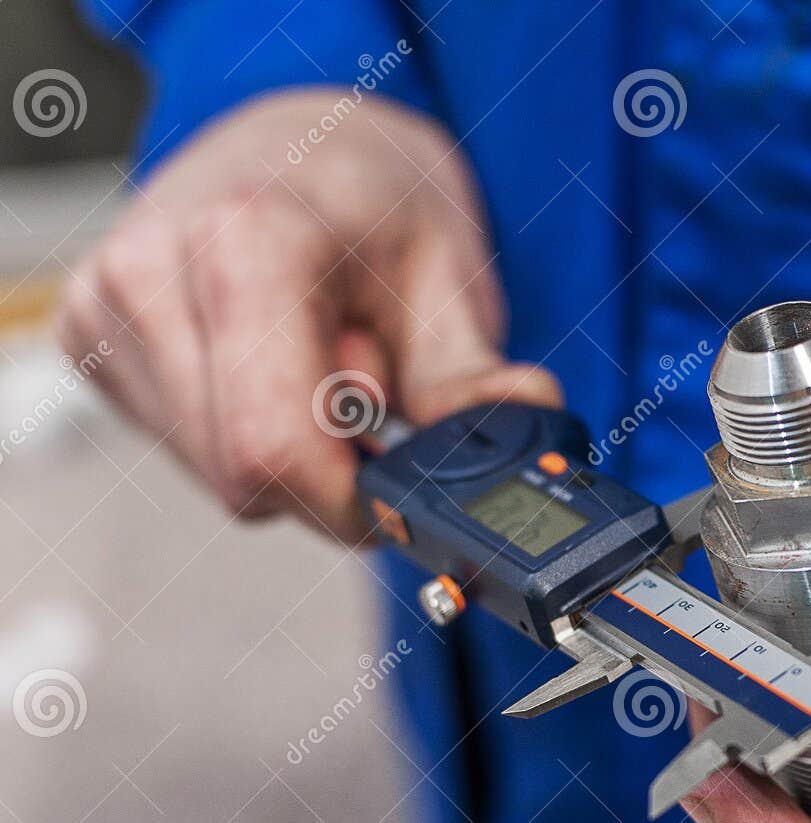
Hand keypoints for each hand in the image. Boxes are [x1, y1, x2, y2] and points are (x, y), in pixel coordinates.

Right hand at [57, 90, 559, 541]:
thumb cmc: (376, 199)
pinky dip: (243, 434)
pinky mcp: (85, 332)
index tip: (398, 489)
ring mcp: (106, 302)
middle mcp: (153, 269)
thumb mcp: (449, 278)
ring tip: (321, 369)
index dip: (349, 499)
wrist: (301, 136)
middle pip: (242, 476)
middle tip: (373, 405)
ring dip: (289, 456)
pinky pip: (181, 446)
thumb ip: (470, 380)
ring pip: (213, 473)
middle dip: (328, 476)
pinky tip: (270, 366)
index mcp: (246, 240)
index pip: (275, 448)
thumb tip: (525, 422)